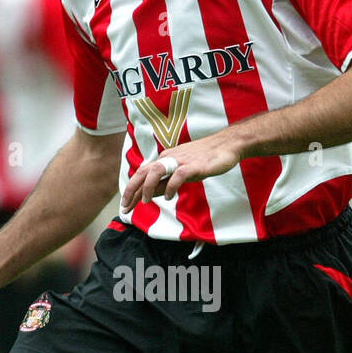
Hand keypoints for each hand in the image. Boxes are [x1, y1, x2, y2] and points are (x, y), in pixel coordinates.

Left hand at [120, 131, 241, 211]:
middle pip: (143, 172)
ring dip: (148, 187)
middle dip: (131, 190)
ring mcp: (181, 161)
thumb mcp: (181, 172)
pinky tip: (170, 198)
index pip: (142, 175)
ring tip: (145, 202)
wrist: (227, 144)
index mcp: (164, 159)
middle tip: (125, 208)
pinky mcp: (194, 165)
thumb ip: (166, 182)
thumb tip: (151, 195)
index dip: (131, 191)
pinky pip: (178, 175)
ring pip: (156, 171)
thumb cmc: (205, 159)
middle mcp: (168, 158)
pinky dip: (171, 187)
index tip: (124, 206)